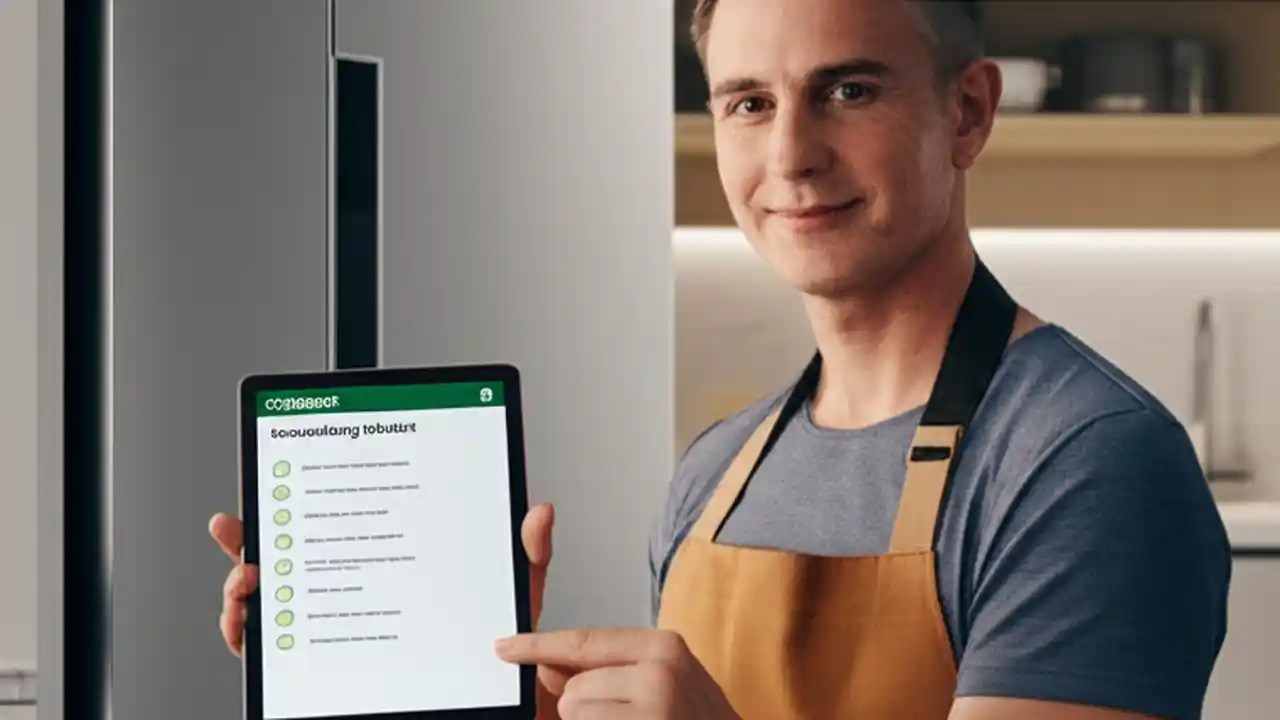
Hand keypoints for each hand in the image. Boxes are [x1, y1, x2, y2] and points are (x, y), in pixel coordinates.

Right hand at [208, 503, 556, 667]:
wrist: (489, 703)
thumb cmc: (495, 645)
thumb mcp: (513, 592)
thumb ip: (526, 552)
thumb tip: (538, 510)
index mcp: (391, 562)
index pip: (343, 524)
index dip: (314, 499)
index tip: (288, 477)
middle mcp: (353, 590)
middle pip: (291, 556)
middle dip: (252, 539)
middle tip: (236, 527)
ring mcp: (330, 628)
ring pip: (270, 602)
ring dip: (242, 586)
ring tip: (248, 576)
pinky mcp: (317, 670)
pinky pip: (268, 653)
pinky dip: (245, 634)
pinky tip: (249, 620)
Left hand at [495, 628, 739, 719]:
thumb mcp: (663, 682)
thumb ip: (607, 668)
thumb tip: (548, 668)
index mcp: (664, 647)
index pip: (584, 640)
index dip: (538, 646)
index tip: (504, 647)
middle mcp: (661, 673)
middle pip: (573, 688)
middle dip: (587, 710)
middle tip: (634, 719)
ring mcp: (655, 710)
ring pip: (576, 714)